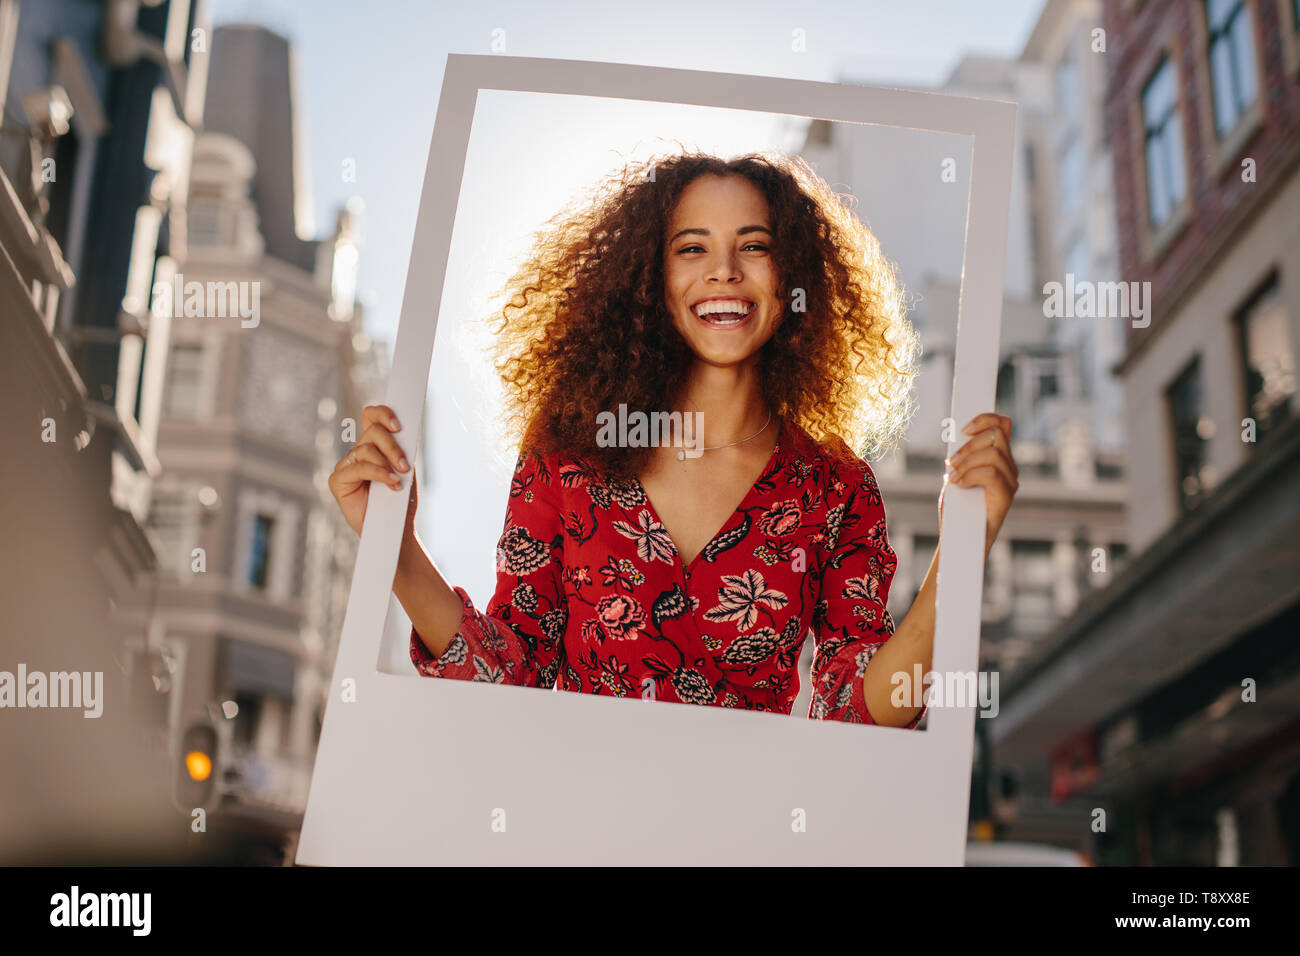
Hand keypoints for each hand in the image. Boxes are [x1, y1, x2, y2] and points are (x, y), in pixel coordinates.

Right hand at [327, 404, 417, 537]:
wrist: (394, 529)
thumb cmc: (400, 502)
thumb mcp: (405, 471)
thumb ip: (402, 450)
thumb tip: (404, 432)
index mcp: (374, 446)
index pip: (371, 418)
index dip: (383, 414)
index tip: (399, 425)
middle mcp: (358, 453)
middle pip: (372, 432)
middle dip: (392, 446)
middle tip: (404, 464)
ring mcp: (346, 466)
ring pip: (366, 449)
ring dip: (387, 463)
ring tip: (398, 479)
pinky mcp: (338, 480)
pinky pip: (358, 467)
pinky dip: (377, 473)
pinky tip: (390, 483)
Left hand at [938, 413, 1017, 552]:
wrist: (961, 540)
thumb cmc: (957, 509)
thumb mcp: (956, 475)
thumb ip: (962, 457)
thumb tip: (959, 438)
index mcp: (999, 458)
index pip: (1003, 425)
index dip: (985, 418)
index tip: (962, 428)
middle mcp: (1009, 467)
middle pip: (996, 435)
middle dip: (968, 445)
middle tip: (951, 462)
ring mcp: (1011, 481)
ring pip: (992, 453)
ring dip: (966, 463)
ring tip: (953, 477)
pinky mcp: (1007, 495)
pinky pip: (991, 473)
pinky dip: (970, 475)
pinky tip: (959, 484)